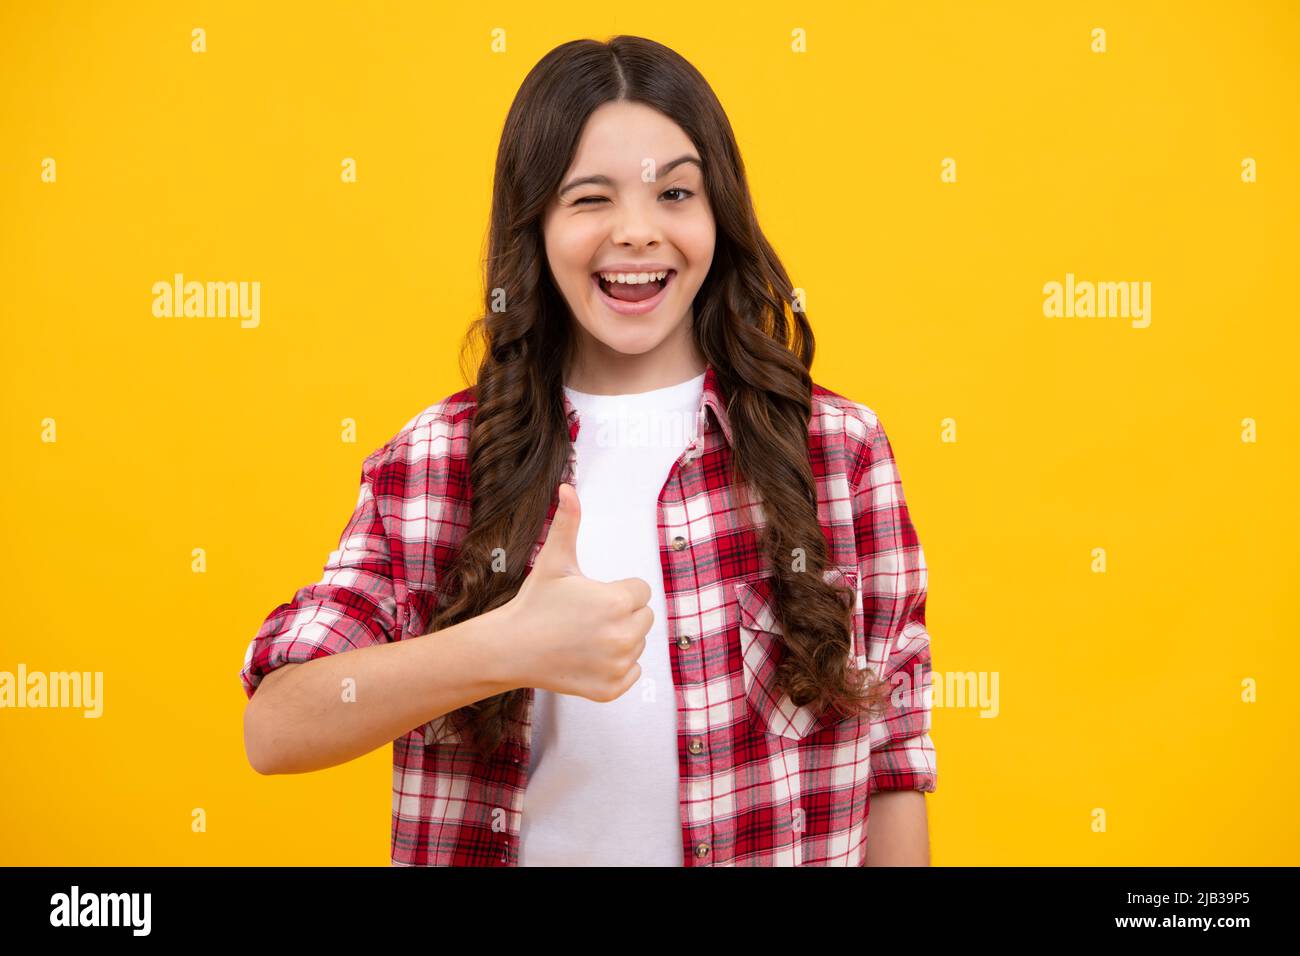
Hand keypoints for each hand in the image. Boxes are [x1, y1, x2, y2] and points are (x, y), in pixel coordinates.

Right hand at [502, 483, 651, 701]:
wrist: (509, 649)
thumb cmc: (534, 603)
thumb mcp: (554, 560)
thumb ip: (568, 522)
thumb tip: (567, 487)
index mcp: (618, 602)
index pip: (641, 591)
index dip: (617, 590)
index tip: (591, 596)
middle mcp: (624, 636)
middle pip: (644, 618)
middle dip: (621, 615)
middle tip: (586, 617)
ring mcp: (618, 666)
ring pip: (637, 645)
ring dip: (619, 640)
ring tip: (584, 637)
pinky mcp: (611, 689)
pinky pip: (632, 674)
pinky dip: (615, 668)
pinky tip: (587, 658)